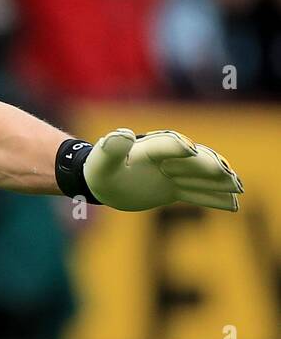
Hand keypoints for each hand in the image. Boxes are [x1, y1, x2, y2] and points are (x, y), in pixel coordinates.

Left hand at [83, 128, 242, 211]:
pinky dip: (214, 198)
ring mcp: (173, 173)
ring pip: (200, 176)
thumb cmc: (100, 169)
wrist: (103, 180)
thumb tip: (123, 134)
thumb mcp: (101, 161)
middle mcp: (165, 158)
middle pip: (191, 161)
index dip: (177, 147)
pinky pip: (197, 193)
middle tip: (225, 173)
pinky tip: (233, 204)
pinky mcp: (175, 188)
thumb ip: (112, 148)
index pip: (166, 145)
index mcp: (147, 149)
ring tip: (237, 187)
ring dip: (218, 181)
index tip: (191, 150)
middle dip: (208, 165)